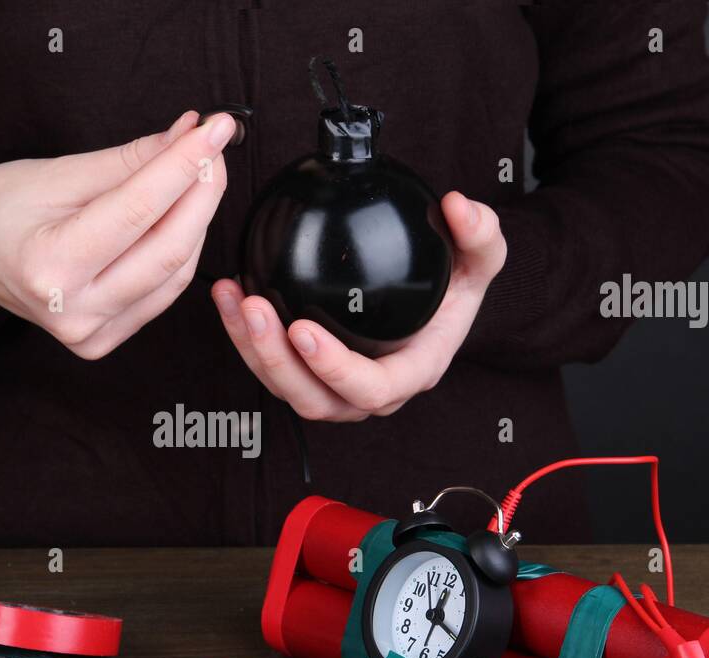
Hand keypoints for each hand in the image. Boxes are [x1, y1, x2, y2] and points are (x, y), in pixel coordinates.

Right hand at [0, 110, 233, 359]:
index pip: (139, 210)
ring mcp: (89, 334)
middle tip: (215, 147)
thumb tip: (187, 137)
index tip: (214, 129)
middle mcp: (72, 311)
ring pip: (175, 274)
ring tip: (199, 174)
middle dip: (202, 192)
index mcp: (49, 266)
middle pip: (168, 250)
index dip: (185, 165)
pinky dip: (180, 251)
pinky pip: (162, 294)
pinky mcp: (103, 341)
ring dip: (197, 220)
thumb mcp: (56, 172)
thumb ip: (127, 161)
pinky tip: (181, 216)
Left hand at [211, 192, 506, 419]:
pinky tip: (228, 295)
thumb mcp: (480, 259)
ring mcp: (334, 387)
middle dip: (278, 360)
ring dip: (252, 349)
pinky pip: (269, 366)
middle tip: (257, 309)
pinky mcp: (306, 372)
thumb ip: (480, 235)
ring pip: (284, 386)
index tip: (304, 330)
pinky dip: (241, 335)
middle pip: (316, 399)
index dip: (335, 370)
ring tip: (236, 300)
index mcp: (411, 372)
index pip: (371, 388)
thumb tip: (460, 208)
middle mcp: (368, 391)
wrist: (434, 299)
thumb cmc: (455, 286)